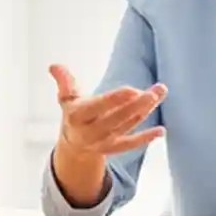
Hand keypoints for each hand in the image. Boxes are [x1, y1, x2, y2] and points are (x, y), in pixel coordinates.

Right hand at [49, 64, 166, 157]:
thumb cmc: (74, 114)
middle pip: (117, 118)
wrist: (74, 144)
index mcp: (78, 116)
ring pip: (127, 126)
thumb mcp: (66, 98)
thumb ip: (64, 81)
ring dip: (145, 111)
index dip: (114, 100)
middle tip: (154, 92)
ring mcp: (104, 142)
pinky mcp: (115, 149)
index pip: (98, 107)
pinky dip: (146, 138)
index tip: (132, 90)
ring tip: (159, 94)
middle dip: (137, 105)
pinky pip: (131, 144)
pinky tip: (161, 130)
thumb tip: (54, 66)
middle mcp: (91, 131)